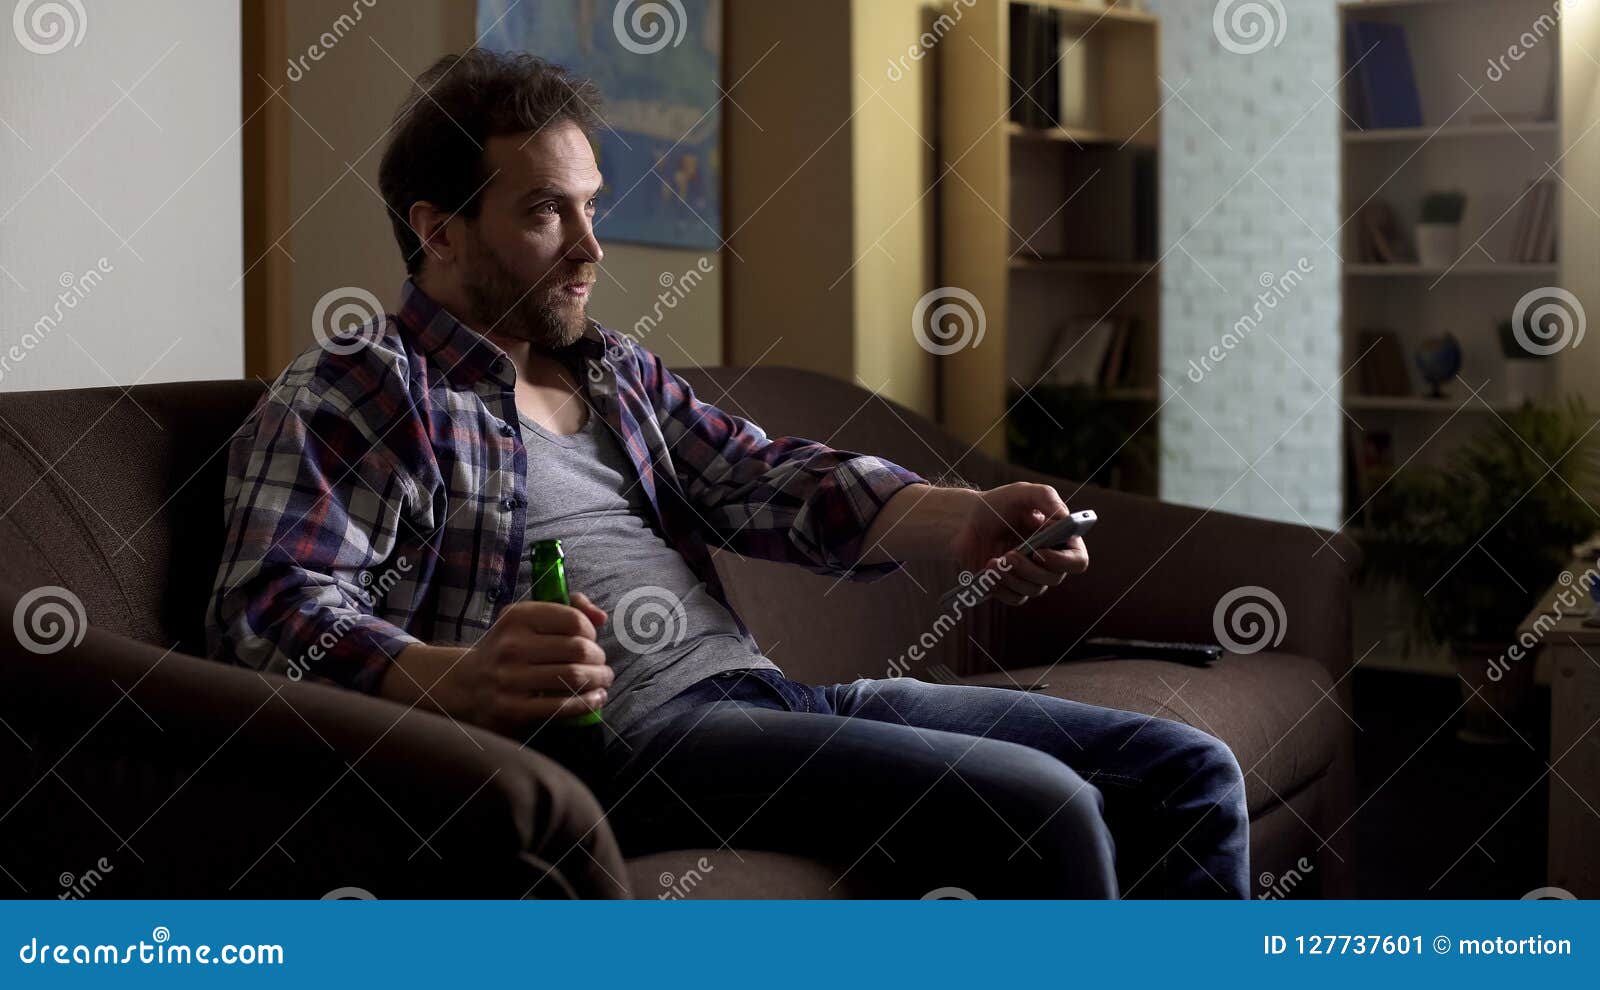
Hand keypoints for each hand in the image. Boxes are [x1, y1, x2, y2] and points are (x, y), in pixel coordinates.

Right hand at [384, 593, 611, 734]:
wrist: (466, 685)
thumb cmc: (508, 649)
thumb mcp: (528, 620)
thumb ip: (568, 608)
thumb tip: (602, 617)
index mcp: (517, 617)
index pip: (573, 619)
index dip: (592, 632)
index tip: (591, 641)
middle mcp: (512, 645)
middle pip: (579, 649)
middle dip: (599, 658)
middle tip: (601, 665)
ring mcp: (510, 679)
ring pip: (574, 677)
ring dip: (599, 680)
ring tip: (604, 680)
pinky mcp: (513, 709)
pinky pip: (562, 706)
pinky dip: (588, 702)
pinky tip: (595, 698)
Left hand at [950, 482, 1088, 605]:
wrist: (966, 519)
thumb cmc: (999, 505)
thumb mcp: (1022, 492)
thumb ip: (1046, 497)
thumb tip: (1065, 516)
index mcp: (1060, 539)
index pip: (1077, 560)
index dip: (1064, 561)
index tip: (1041, 551)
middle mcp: (1049, 561)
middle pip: (1054, 578)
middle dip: (1030, 568)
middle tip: (1009, 554)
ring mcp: (1030, 576)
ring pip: (1033, 590)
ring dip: (1013, 578)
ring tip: (993, 562)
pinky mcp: (1011, 586)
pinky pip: (1015, 598)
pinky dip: (1001, 588)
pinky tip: (988, 572)